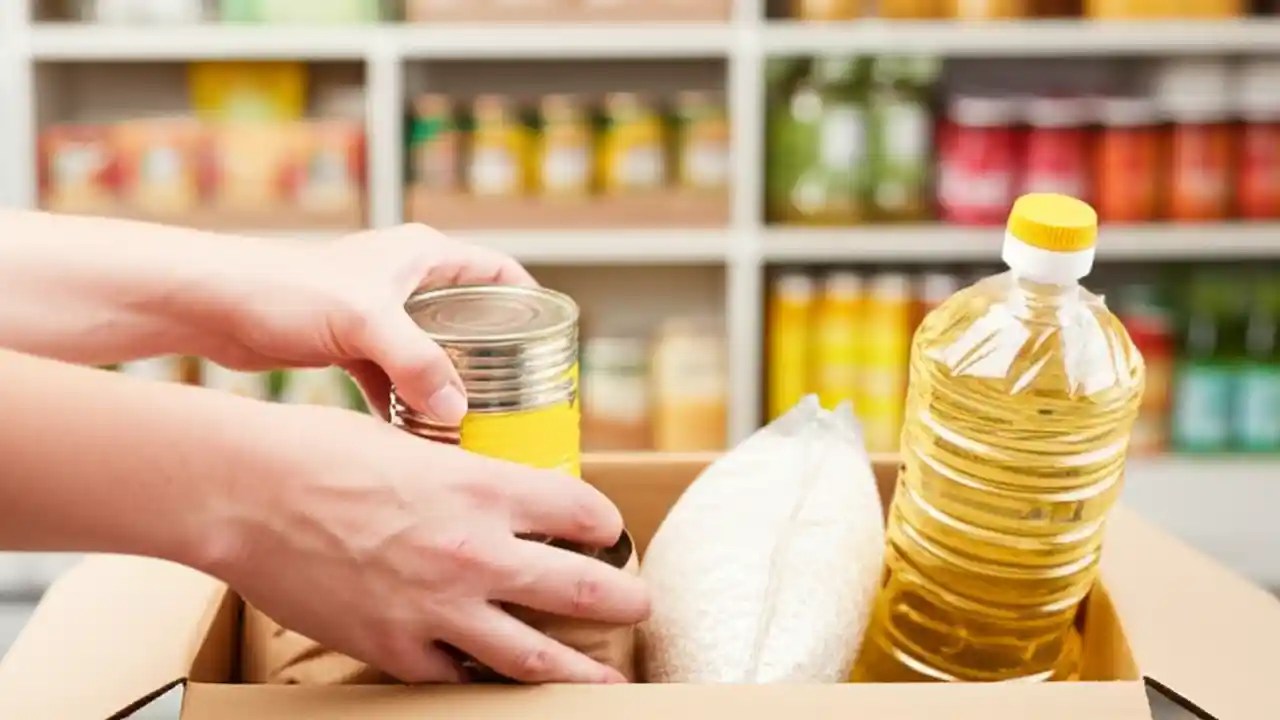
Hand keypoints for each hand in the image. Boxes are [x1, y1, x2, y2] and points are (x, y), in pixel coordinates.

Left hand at [209, 224, 535, 422]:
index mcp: (422, 255)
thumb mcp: (363, 320)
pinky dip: (409, 406)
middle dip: (494, 358)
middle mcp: (404, 281)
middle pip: (469, 318)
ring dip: (450, 387)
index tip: (553, 344)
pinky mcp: (350, 344)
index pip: (497, 271)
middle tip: (521, 399)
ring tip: (478, 428)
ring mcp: (378, 315)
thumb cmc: (284, 288)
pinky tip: (420, 440)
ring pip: (432, 353)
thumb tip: (457, 410)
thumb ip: (414, 362)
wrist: (213, 302)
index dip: (529, 303)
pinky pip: (395, 379)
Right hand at [210, 401, 648, 683]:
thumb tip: (491, 493)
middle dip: (624, 602)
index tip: (610, 536)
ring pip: (533, 656)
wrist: (245, 491)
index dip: (607, 527)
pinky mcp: (395, 646)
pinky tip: (495, 682)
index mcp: (484, 488)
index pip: (582, 513)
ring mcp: (437, 607)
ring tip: (604, 682)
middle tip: (639, 607)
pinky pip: (454, 675)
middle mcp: (474, 550)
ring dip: (578, 672)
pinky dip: (478, 678)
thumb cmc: (320, 449)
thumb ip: (462, 476)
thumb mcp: (413, 443)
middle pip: (581, 589)